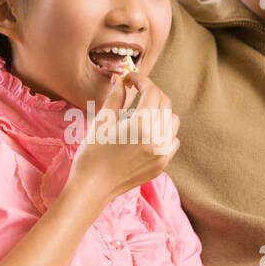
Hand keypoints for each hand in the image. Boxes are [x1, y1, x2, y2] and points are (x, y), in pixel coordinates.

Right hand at [66, 71, 179, 204]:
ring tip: (142, 111)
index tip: (131, 78)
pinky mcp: (162, 164)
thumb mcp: (102, 121)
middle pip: (165, 103)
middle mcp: (157, 138)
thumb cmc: (92, 153)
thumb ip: (116, 97)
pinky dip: (163, 131)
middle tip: (136, 90)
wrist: (93, 187)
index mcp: (141, 125)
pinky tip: (147, 132)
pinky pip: (172, 140)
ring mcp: (162, 153)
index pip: (151, 92)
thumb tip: (120, 79)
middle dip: (151, 92)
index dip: (141, 80)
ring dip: (160, 110)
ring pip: (172, 120)